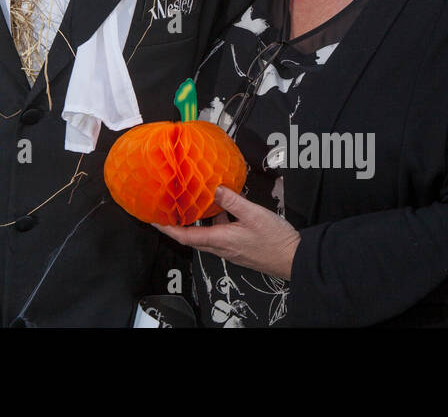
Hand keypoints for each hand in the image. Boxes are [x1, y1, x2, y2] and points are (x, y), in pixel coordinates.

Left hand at [155, 186, 301, 279]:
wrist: (294, 259)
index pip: (185, 236)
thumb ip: (232, 200)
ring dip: (196, 223)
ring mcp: (230, 250)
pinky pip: (219, 236)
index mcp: (220, 240)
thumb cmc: (276, 241)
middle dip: (177, 225)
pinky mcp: (239, 249)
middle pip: (191, 238)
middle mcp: (221, 248)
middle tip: (167, 211)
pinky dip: (213, 224)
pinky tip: (221, 211)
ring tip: (190, 206)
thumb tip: (214, 188)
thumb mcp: (254, 214)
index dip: (167, 228)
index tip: (153, 219)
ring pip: (206, 236)